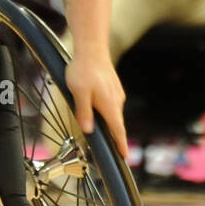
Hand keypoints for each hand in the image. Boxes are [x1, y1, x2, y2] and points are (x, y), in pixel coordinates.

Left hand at [63, 46, 128, 160]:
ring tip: (103, 132)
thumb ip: (84, 112)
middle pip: (116, 123)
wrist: (91, 48)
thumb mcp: (79, 92)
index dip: (121, 144)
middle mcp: (116, 100)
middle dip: (115, 137)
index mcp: (109, 105)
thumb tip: (88, 130)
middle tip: (114, 150)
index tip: (125, 156)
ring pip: (113, 113)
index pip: (118, 130)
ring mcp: (116, 93)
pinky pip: (111, 104)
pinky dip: (107, 112)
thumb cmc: (83, 69)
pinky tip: (98, 110)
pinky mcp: (113, 87)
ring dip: (109, 123)